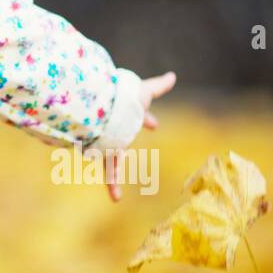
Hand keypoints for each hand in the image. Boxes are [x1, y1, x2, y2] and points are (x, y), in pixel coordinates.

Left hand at [106, 70, 175, 202]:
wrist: (100, 110)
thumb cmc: (123, 98)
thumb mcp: (143, 91)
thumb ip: (158, 85)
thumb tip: (172, 75)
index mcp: (126, 116)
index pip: (140, 117)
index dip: (147, 119)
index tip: (155, 125)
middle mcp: (116, 130)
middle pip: (122, 142)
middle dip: (124, 148)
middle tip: (125, 158)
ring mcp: (109, 142)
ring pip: (112, 161)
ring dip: (115, 175)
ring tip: (117, 194)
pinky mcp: (104, 153)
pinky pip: (109, 172)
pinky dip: (113, 184)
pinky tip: (116, 197)